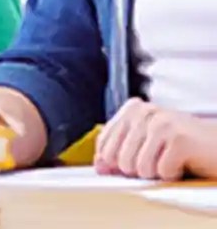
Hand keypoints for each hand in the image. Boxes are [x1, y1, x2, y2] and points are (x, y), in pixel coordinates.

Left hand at [94, 98, 216, 179]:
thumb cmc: (182, 147)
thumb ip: (118, 152)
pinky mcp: (179, 138)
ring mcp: (162, 123)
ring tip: (171, 161)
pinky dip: (173, 174)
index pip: (104, 143)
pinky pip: (162, 171)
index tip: (130, 162)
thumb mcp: (145, 145)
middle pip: (118, 158)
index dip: (113, 162)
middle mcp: (145, 111)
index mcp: (132, 109)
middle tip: (157, 161)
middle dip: (137, 170)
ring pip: (139, 167)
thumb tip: (99, 166)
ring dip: (156, 173)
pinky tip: (183, 163)